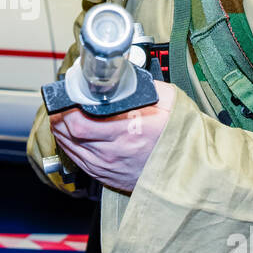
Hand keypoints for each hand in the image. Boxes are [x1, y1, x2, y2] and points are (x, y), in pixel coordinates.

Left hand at [49, 81, 176, 193]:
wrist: (193, 170)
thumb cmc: (182, 137)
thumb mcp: (168, 101)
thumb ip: (143, 86)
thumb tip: (123, 74)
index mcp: (126, 131)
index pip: (79, 123)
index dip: (65, 110)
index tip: (65, 97)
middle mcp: (113, 152)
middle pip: (70, 136)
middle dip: (59, 118)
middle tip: (60, 106)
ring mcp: (109, 168)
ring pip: (71, 150)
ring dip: (62, 134)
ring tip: (62, 119)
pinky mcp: (108, 178)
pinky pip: (80, 163)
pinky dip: (71, 149)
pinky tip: (72, 139)